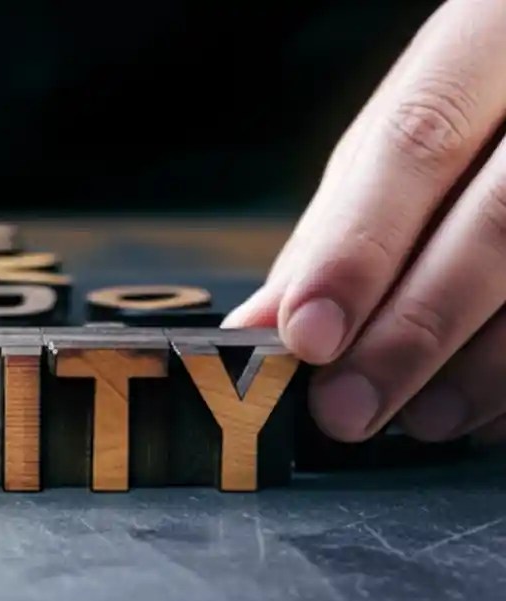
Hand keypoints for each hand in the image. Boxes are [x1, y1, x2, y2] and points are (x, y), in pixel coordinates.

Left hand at [223, 0, 505, 446]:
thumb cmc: (478, 111)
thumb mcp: (405, 136)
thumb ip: (341, 221)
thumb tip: (262, 321)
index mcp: (489, 37)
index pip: (418, 141)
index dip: (359, 248)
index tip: (307, 336)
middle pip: (498, 221)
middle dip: (411, 329)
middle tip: (346, 408)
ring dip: (483, 367)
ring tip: (418, 418)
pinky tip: (485, 409)